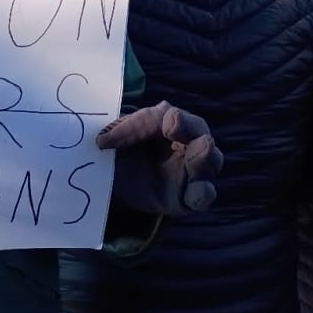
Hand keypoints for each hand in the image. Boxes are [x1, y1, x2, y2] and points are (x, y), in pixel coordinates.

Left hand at [97, 101, 221, 215]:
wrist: (128, 184)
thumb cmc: (126, 152)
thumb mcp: (115, 141)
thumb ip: (114, 136)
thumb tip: (102, 140)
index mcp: (168, 119)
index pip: (156, 116)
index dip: (133, 126)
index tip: (103, 141)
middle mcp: (188, 138)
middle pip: (196, 127)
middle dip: (185, 125)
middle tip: (171, 125)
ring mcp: (195, 167)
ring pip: (209, 158)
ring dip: (202, 157)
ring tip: (193, 159)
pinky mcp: (193, 194)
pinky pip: (205, 193)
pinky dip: (202, 193)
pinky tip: (194, 196)